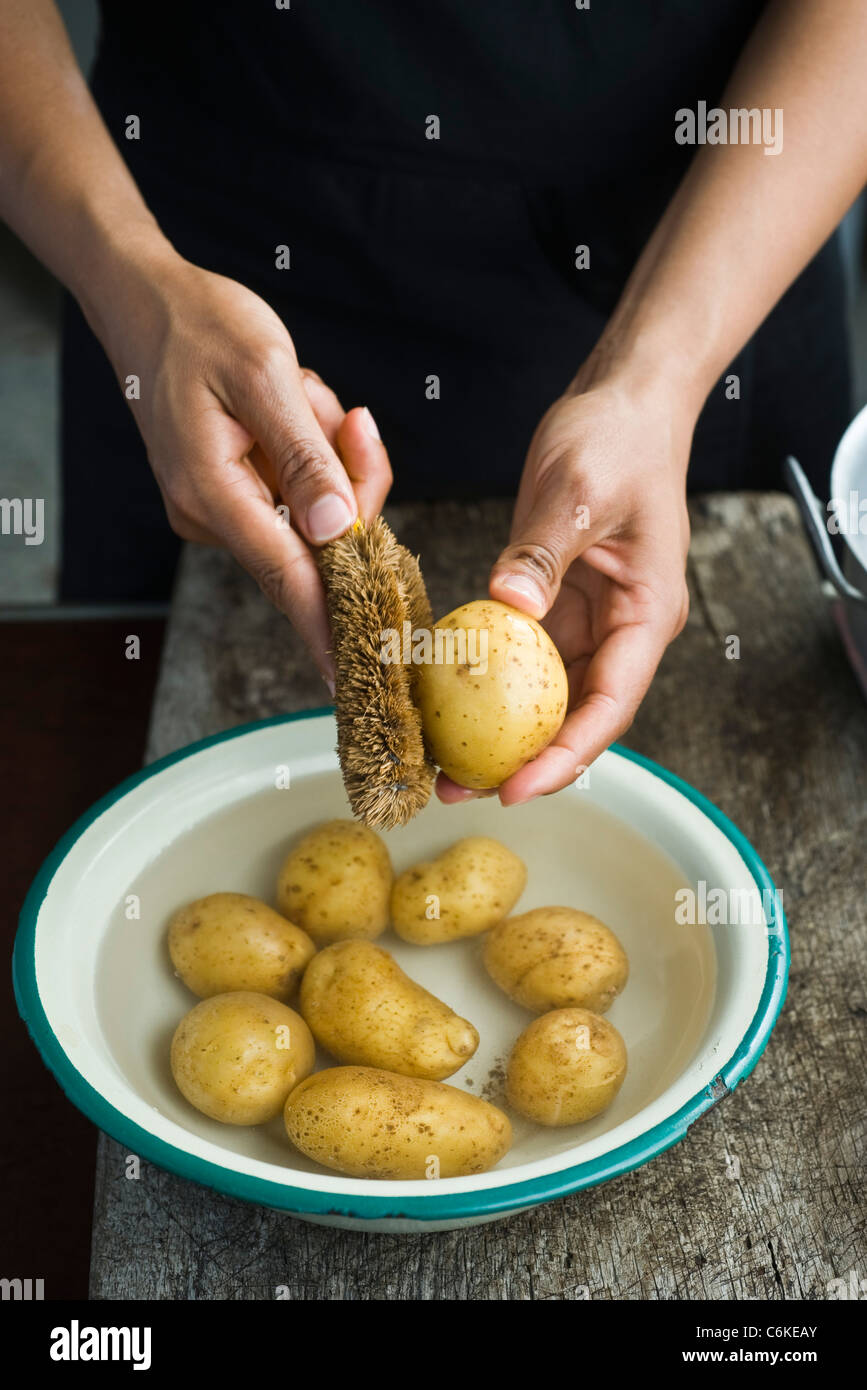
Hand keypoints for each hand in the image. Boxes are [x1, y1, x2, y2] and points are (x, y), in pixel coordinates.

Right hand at [94, 249, 391, 686]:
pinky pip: (302, 488)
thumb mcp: (265, 376)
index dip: (330, 627)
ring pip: (316, 510)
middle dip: (351, 488)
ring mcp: (224, 507)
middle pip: (318, 541)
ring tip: (302, 394)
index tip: (359, 674)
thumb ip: (307, 457)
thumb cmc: (201, 327)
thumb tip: (340, 532)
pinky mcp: (236, 492)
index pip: (288, 579)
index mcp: (214, 493)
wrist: (148, 302)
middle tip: (351, 422)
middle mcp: (214, 514)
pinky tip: (295, 403)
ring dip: (329, 454)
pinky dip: (313, 448)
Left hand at [438, 368, 692, 805]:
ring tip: (446, 764)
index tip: (517, 787)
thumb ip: (542, 553)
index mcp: (646, 614)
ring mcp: (591, 620)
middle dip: (526, 763)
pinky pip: (523, 659)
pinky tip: (448, 703)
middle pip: (579, 718)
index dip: (565, 755)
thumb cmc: (618, 438)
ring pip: (548, 698)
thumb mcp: (578, 490)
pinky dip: (489, 686)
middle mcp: (623, 629)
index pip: (610, 705)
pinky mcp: (558, 604)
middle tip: (462, 788)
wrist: (624, 401)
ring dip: (503, 734)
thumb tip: (507, 606)